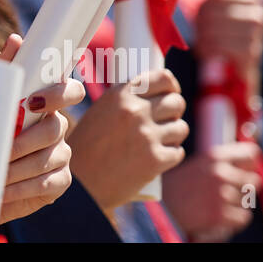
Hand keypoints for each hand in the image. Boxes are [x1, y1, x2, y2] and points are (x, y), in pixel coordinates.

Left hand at [0, 33, 83, 221]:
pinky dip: (21, 189)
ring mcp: (62, 155)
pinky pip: (46, 184)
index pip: (70, 90)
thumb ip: (3, 68)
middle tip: (1, 147)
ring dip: (18, 167)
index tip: (32, 102)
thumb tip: (15, 39)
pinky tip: (3, 190)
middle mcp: (60, 127)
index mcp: (47, 102)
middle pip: (56, 129)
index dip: (60, 93)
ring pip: (47, 159)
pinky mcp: (59, 182)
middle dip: (25, 140)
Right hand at [66, 69, 187, 210]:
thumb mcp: (100, 112)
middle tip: (166, 119)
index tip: (172, 92)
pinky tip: (160, 157)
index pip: (163, 79)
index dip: (172, 86)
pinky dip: (171, 155)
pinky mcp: (156, 160)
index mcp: (120, 95)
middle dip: (175, 111)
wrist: (81, 182)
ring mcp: (147, 136)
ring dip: (174, 134)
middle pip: (176, 102)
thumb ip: (125, 101)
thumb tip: (155, 94)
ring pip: (180, 128)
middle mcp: (135, 112)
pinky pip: (178, 152)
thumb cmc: (88, 146)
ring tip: (160, 140)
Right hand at [162, 142, 262, 240]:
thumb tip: (256, 156)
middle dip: (243, 187)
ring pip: (248, 201)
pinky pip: (243, 217)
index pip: (252, 154)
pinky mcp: (220, 215)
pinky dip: (234, 219)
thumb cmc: (181, 185)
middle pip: (254, 180)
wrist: (162, 207)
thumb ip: (225, 160)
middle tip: (225, 191)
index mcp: (214, 156)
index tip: (244, 169)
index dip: (250, 163)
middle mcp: (220, 173)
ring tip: (216, 203)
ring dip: (236, 204)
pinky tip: (218, 214)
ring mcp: (221, 195)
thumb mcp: (200, 164)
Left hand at [195, 0, 262, 94]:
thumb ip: (210, 2)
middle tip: (201, 36)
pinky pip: (218, 46)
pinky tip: (207, 54)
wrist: (237, 74)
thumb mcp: (217, 15)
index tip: (202, 21)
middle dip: (200, 26)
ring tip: (203, 46)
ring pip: (213, 29)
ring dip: (202, 40)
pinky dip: (207, 51)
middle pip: (212, 12)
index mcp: (254, 0)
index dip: (203, 9)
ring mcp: (258, 35)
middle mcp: (259, 15)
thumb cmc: (223, 39)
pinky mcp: (251, 53)